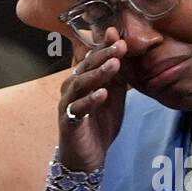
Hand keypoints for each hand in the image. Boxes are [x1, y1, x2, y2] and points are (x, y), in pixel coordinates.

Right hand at [57, 26, 129, 172]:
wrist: (87, 157)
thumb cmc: (99, 124)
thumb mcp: (113, 97)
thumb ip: (117, 77)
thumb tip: (123, 51)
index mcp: (82, 80)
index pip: (91, 58)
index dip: (103, 45)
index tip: (117, 33)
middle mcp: (71, 88)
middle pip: (85, 67)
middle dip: (103, 54)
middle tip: (120, 45)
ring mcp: (68, 104)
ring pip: (80, 84)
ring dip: (97, 73)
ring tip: (114, 64)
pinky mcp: (69, 122)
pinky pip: (78, 109)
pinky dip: (91, 100)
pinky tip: (103, 93)